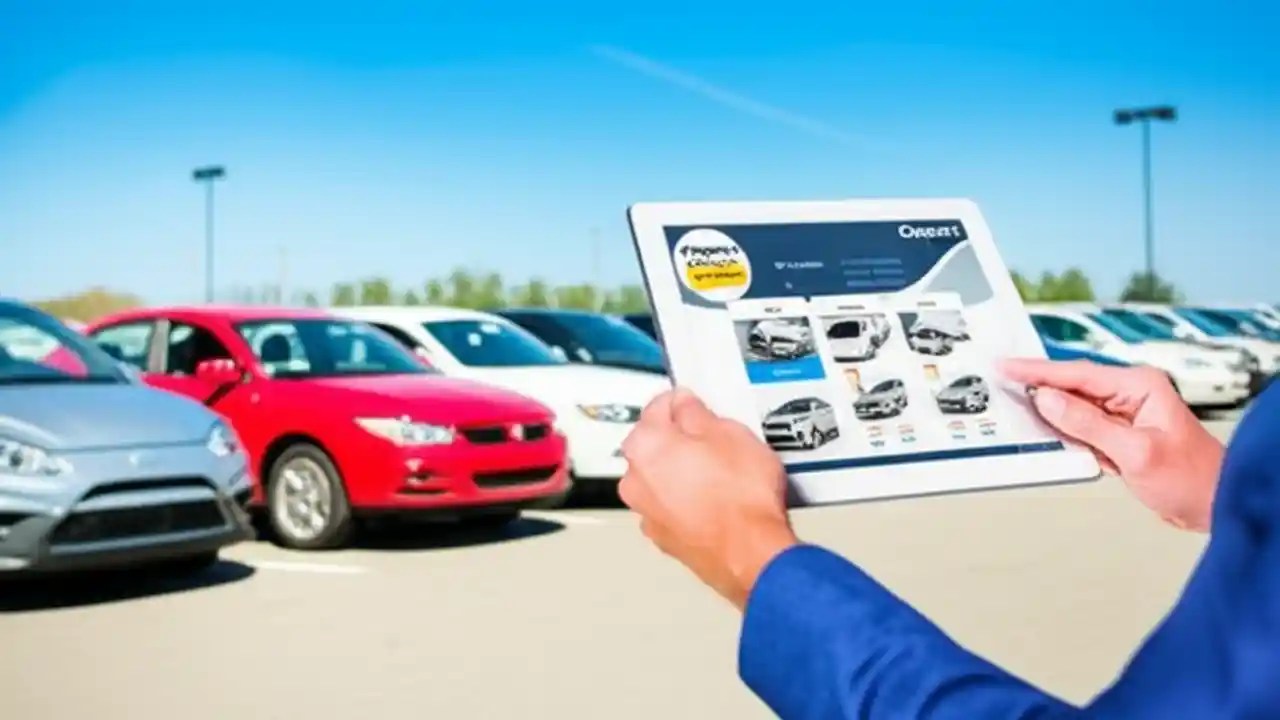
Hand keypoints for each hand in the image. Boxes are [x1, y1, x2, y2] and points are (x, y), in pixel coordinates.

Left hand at [619, 389, 797, 608]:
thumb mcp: (729, 433)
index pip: (657, 407)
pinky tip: (716, 502)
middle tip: (716, 441)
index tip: (698, 405)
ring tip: (720, 475)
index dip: (683, 403)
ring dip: (681, 472)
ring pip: (661, 478)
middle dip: (680, 440)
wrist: (752, 555)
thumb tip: (684, 405)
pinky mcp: (663, 538)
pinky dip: (686, 501)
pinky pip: (671, 506)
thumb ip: (696, 413)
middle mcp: (635, 479)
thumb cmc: (741, 495)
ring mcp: (646, 512)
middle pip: (655, 445)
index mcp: (645, 445)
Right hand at [1001, 359, 1222, 531]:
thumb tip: (1048, 400)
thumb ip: (1088, 424)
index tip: (1007, 366)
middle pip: (1071, 387)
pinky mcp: (1117, 437)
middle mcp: (1130, 395)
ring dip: (1046, 412)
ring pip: (1072, 408)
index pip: (1077, 374)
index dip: (1037, 371)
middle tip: (1000, 382)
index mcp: (1139, 386)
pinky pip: (1080, 428)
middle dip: (1036, 386)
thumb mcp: (1135, 451)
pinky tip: (1042, 433)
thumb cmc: (1192, 478)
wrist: (1214, 505)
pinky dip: (1061, 432)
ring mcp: (1123, 416)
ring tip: (1012, 408)